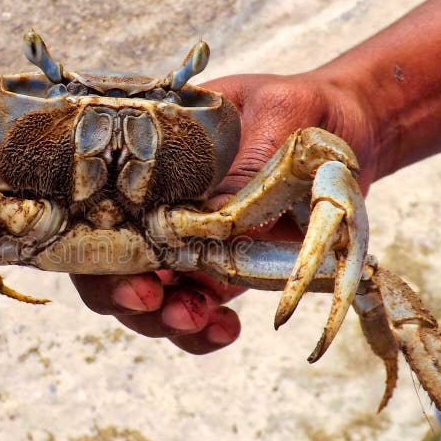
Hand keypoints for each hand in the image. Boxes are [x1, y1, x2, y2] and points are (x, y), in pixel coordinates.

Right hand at [71, 71, 378, 353]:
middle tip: (151, 301)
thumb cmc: (301, 109)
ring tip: (197, 321)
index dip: (93, 243)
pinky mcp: (218, 270)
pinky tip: (224, 329)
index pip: (95, 204)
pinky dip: (202, 331)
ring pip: (148, 295)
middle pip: (108, 260)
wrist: (346, 132)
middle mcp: (156, 204)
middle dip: (120, 292)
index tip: (125, 263)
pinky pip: (195, 309)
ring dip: (162, 319)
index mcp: (149, 159)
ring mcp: (184, 242)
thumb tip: (211, 220)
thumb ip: (247, 164)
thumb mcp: (278, 115)